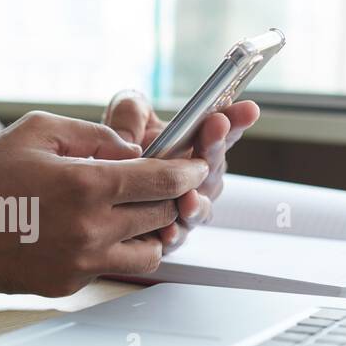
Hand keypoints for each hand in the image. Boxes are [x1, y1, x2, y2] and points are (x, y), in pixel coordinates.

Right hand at [0, 111, 209, 295]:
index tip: (196, 167)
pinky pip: (111, 269)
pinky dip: (114, 251)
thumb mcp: (40, 130)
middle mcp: (90, 229)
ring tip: (135, 215)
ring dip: (152, 233)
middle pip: (163, 216)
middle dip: (170, 199)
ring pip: (149, 254)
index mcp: (87, 185)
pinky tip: (93, 232)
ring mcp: (80, 263)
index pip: (164, 180)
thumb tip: (135, 149)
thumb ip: (96, 135)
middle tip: (163, 187)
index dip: (188, 171)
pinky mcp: (67, 285)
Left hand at [102, 90, 259, 250]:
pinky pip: (177, 237)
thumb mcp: (125, 117)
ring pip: (200, 207)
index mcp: (196, 145)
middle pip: (212, 166)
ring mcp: (187, 207)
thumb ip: (131, 113)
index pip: (222, 130)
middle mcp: (198, 178)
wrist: (99, 190)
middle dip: (214, 145)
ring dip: (197, 202)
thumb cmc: (121, 148)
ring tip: (189, 196)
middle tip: (216, 127)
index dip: (236, 119)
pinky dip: (174, 233)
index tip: (247, 109)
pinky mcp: (169, 234)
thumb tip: (132, 138)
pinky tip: (168, 230)